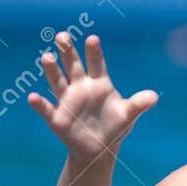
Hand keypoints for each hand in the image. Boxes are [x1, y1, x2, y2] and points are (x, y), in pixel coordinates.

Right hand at [27, 33, 157, 163]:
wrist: (99, 149)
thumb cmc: (115, 127)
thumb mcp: (128, 116)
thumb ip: (138, 104)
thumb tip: (154, 97)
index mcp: (99, 83)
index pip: (97, 64)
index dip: (94, 52)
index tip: (92, 39)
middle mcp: (81, 87)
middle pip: (73, 65)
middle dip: (68, 51)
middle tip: (62, 36)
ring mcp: (67, 101)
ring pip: (58, 82)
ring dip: (51, 70)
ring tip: (47, 57)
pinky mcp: (57, 118)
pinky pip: (47, 109)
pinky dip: (39, 104)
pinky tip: (32, 97)